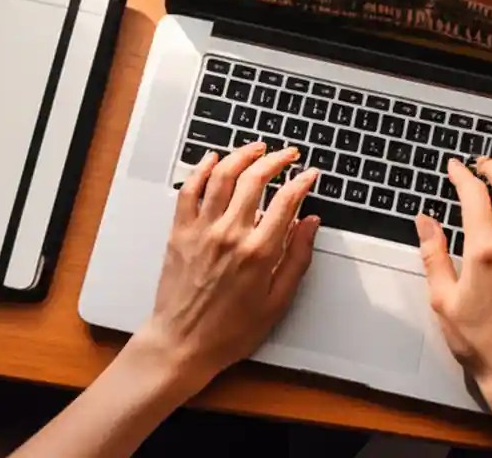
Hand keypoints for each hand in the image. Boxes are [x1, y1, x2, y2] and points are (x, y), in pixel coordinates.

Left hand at [134, 143, 320, 392]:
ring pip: (222, 176)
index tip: (310, 174)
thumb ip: (297, 258)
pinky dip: (201, 169)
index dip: (302, 181)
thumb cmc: (230, 330)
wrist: (182, 343)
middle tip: (287, 155)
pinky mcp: (180, 232)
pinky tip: (212, 159)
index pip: (286, 201)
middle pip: (255, 179)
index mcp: (258, 253)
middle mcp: (230, 235)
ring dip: (242, 155)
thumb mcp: (277, 301)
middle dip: (276, 160)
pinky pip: (189, 190)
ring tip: (256, 148)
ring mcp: (202, 230)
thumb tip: (311, 223)